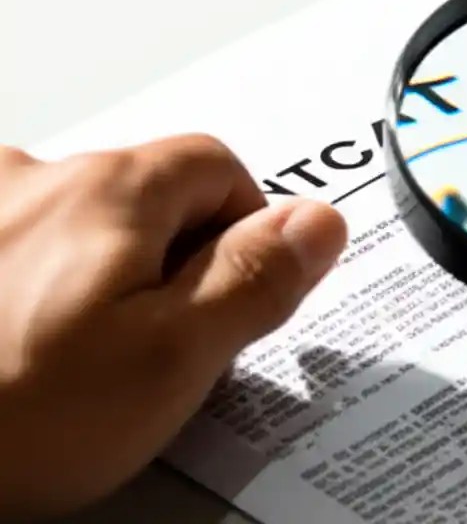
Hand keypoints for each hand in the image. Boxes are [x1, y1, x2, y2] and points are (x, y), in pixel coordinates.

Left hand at [0, 136, 346, 519]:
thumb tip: (319, 222)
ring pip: (72, 222)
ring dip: (90, 271)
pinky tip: (13, 347)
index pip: (218, 166)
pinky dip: (26, 281)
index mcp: (110, 190)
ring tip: (67, 359)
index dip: (246, 228)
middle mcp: (33, 179)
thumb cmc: (10, 417)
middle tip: (149, 346)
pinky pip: (11, 243)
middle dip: (166, 256)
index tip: (229, 293)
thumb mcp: (172, 359)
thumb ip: (256, 280)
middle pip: (143, 192)